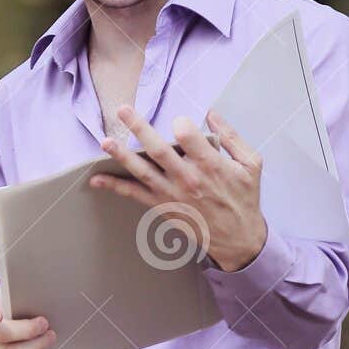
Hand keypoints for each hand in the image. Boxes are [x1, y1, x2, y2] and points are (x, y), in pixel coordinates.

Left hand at [91, 106, 266, 271]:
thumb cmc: (244, 197)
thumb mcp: (250, 163)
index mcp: (211, 165)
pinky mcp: (162, 206)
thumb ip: (231, 136)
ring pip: (143, 171)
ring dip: (121, 156)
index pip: (188, 136)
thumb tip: (212, 113)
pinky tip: (97, 179)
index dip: (181, 124)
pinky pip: (135, 195)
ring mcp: (172, 193)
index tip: (179, 121)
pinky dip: (115, 187)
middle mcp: (188, 178)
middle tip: (122, 110)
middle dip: (139, 128)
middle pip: (159, 150)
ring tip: (105, 141)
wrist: (239, 237)